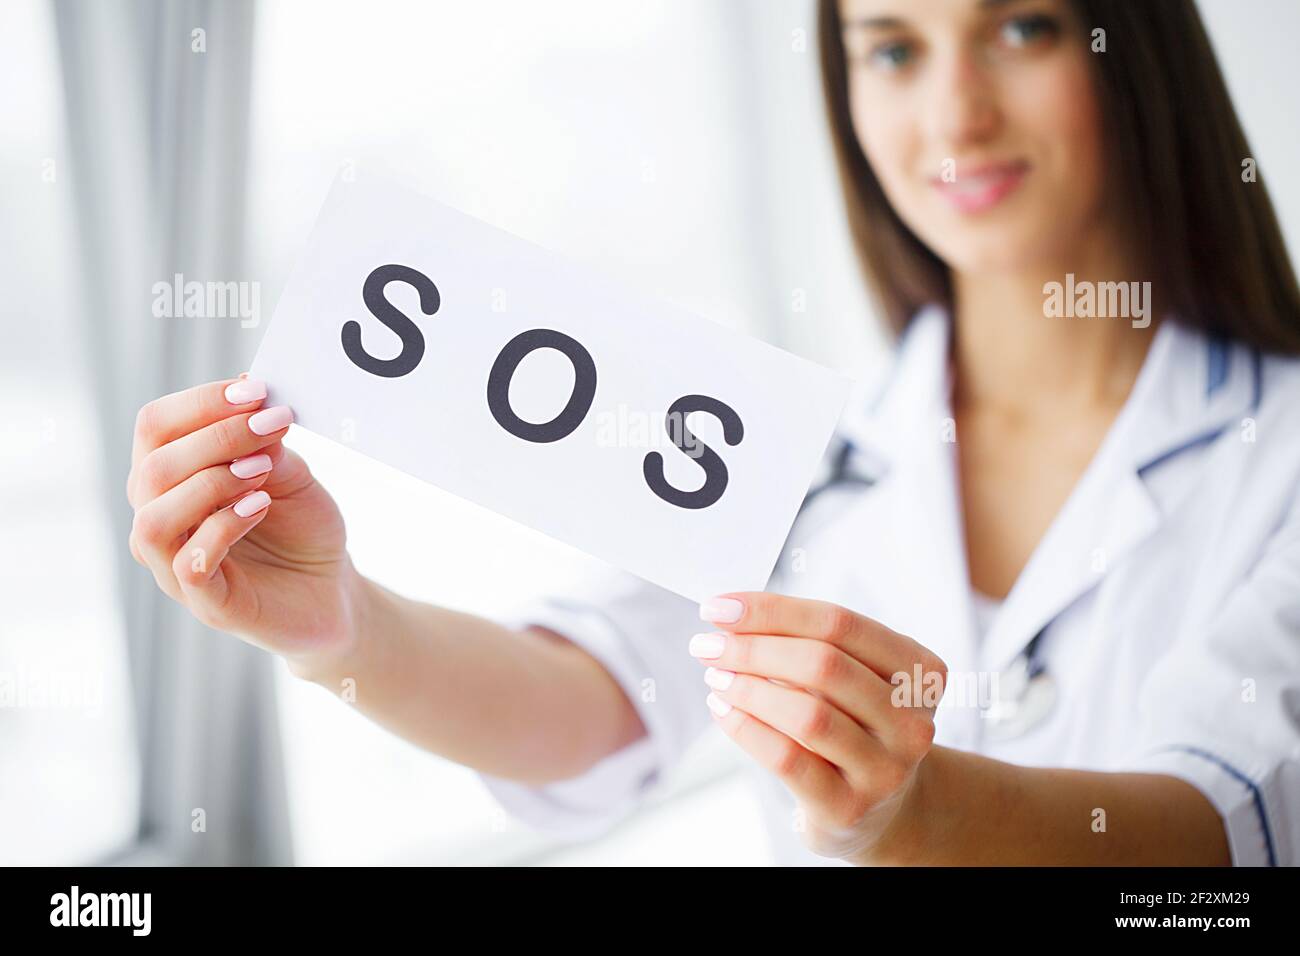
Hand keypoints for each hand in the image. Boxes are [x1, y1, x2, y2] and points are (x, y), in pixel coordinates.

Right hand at [127, 376, 355, 665]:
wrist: (333, 592)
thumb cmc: (301, 528)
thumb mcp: (289, 473)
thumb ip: (264, 443)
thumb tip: (251, 393)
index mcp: (171, 480)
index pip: (155, 427)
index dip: (201, 402)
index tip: (254, 388)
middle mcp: (160, 519)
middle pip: (152, 468)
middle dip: (214, 437)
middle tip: (270, 425)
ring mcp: (175, 567)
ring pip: (154, 519)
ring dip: (209, 483)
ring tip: (260, 470)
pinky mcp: (207, 604)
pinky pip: (191, 564)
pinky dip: (224, 527)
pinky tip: (260, 505)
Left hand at [689, 592, 946, 863]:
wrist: (881, 809)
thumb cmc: (854, 724)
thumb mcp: (851, 677)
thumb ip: (807, 642)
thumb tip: (731, 616)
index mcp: (919, 671)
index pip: (840, 623)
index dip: (774, 610)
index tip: (719, 607)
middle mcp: (912, 721)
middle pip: (824, 665)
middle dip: (754, 648)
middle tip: (707, 643)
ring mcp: (886, 770)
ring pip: (807, 715)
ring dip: (748, 687)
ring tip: (715, 675)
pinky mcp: (849, 807)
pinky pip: (787, 759)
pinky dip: (746, 728)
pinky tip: (722, 709)